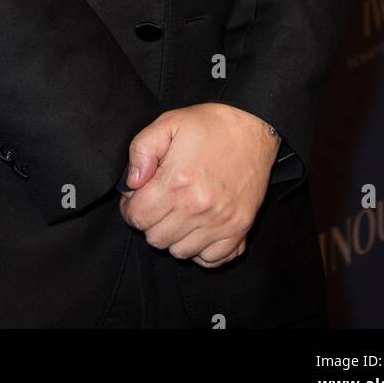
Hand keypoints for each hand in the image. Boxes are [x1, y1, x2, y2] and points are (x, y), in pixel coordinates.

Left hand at [118, 103, 279, 267]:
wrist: (252, 129)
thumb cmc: (210, 126)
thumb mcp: (168, 123)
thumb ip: (141, 150)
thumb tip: (132, 182)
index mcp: (177, 181)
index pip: (138, 216)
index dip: (130, 208)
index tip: (136, 198)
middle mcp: (198, 207)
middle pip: (156, 238)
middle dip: (150, 222)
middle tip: (157, 204)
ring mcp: (220, 222)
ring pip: (180, 252)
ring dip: (174, 236)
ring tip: (178, 214)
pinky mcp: (238, 229)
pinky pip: (210, 259)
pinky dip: (200, 250)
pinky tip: (198, 228)